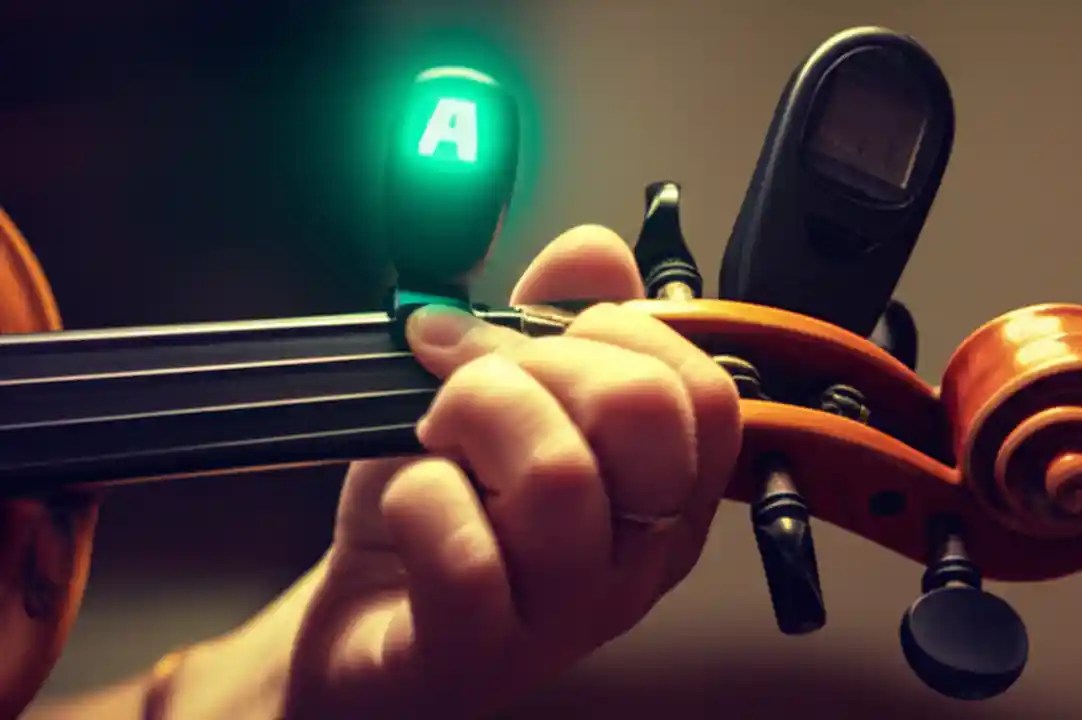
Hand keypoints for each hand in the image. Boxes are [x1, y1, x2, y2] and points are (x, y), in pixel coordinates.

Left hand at [283, 224, 741, 717]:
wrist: (365, 631)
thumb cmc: (442, 519)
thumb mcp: (495, 401)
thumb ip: (548, 321)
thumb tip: (595, 251)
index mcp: (662, 496)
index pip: (705, 393)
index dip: (617, 332)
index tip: (537, 335)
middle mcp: (635, 560)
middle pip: (643, 416)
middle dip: (538, 363)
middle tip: (471, 385)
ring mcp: (565, 617)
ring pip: (555, 477)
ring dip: (469, 422)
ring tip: (436, 441)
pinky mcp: (477, 656)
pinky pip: (467, 557)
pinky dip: (419, 498)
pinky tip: (411, 502)